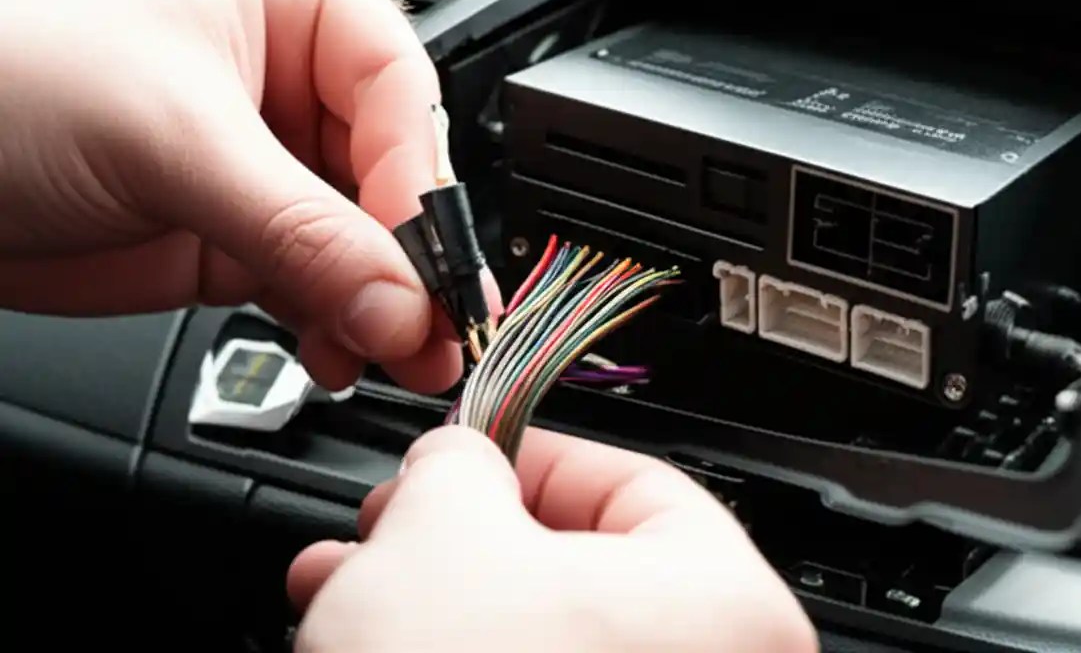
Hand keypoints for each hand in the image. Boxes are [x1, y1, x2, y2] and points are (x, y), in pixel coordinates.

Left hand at [0, 0, 492, 391]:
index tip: (421, 251)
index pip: (395, 88)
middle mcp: (289, 85)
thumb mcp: (176, 142)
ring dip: (382, 307)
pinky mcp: (240, 241)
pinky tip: (337, 355)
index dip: (416, 172)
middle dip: (410, 256)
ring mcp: (267, 170)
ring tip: (397, 357)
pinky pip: (317, 288)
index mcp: (289, 7)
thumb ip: (302, 231)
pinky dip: (334, 328)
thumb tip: (401, 302)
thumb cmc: (7, 87)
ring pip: (360, 244)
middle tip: (436, 324)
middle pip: (390, 174)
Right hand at [287, 426, 818, 651]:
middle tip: (386, 528)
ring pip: (536, 644)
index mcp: (727, 608)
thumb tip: (456, 465)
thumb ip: (457, 469)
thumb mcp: (439, 531)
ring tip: (342, 594)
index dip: (531, 458)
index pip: (637, 487)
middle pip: (577, 572)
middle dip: (459, 541)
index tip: (461, 458)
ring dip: (434, 607)